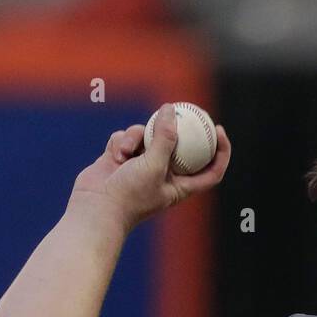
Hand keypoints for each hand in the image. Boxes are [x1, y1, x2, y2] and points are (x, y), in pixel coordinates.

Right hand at [67, 102, 231, 232]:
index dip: (220, 152)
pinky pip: (126, 138)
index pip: (211, 170)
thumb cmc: (130, 195)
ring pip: (147, 135)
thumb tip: (170, 110)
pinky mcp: (122, 158)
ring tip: (126, 152)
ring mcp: (142, 165)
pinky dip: (121, 142)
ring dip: (135, 137)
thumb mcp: (153, 165)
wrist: (96, 208)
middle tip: (180, 108)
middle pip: (178, 145)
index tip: (219, 130)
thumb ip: (164, 137)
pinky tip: (114, 156)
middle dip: (177, 127)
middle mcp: (164, 175)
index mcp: (181, 186)